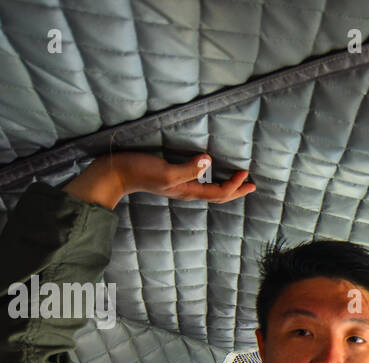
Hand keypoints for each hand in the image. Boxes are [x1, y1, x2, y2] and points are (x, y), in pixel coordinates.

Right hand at [65, 152, 255, 209]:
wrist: (115, 174)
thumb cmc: (139, 172)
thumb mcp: (166, 171)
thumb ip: (188, 168)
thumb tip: (208, 160)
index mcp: (188, 191)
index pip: (219, 192)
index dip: (235, 185)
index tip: (246, 173)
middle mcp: (186, 192)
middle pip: (218, 196)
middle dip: (236, 191)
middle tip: (252, 185)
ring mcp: (179, 187)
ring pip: (209, 191)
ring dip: (226, 187)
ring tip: (238, 182)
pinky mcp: (171, 180)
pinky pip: (199, 185)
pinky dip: (211, 181)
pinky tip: (210, 174)